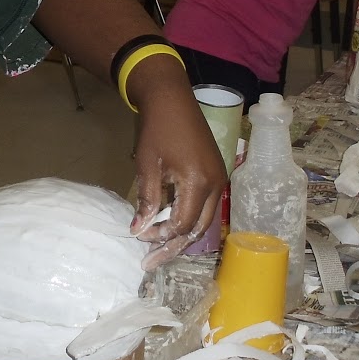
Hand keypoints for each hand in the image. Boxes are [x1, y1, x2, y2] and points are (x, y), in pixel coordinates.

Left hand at [127, 90, 226, 269]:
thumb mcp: (148, 165)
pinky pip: (206, 206)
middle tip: (150, 261)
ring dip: (182, 234)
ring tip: (158, 247)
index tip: (139, 237)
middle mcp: (216, 185)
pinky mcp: (217, 174)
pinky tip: (170, 224)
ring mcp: (220, 179)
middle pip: (197, 229)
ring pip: (204, 220)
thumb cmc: (157, 128)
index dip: (160, 236)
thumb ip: (147, 200)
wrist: (172, 98)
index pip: (182, 224)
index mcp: (199, 182)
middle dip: (173, 246)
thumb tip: (138, 231)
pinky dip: (189, 218)